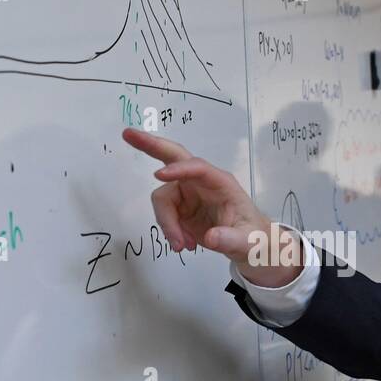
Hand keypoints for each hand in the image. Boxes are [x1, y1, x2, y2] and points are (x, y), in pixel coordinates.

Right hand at [122, 128, 300, 286]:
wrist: (250, 245)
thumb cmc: (253, 236)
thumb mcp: (248, 242)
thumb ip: (230, 239)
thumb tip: (211, 238)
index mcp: (220, 182)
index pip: (197, 167)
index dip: (178, 169)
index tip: (158, 175)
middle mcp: (201, 182)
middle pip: (173, 156)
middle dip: (150, 145)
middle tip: (127, 134)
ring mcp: (188, 194)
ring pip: (163, 199)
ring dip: (167, 222)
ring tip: (182, 246)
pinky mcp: (180, 209)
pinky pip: (164, 215)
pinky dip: (169, 231)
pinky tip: (184, 244)